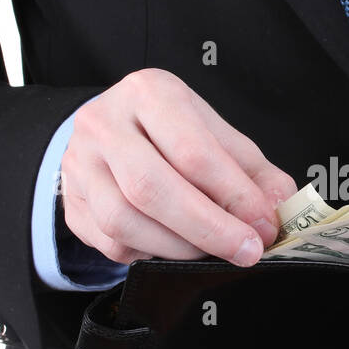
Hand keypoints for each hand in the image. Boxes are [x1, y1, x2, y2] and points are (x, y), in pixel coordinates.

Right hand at [60, 69, 297, 266]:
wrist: (113, 133)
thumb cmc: (174, 134)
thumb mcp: (217, 136)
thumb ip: (254, 172)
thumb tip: (278, 208)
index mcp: (148, 93)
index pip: (193, 151)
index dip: (234, 196)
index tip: (264, 225)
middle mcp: (104, 123)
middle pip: (152, 188)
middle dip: (209, 229)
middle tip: (246, 251)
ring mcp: (79, 165)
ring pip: (124, 221)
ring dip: (179, 248)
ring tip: (212, 252)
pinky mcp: (71, 204)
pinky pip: (110, 244)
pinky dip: (151, 255)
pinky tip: (176, 248)